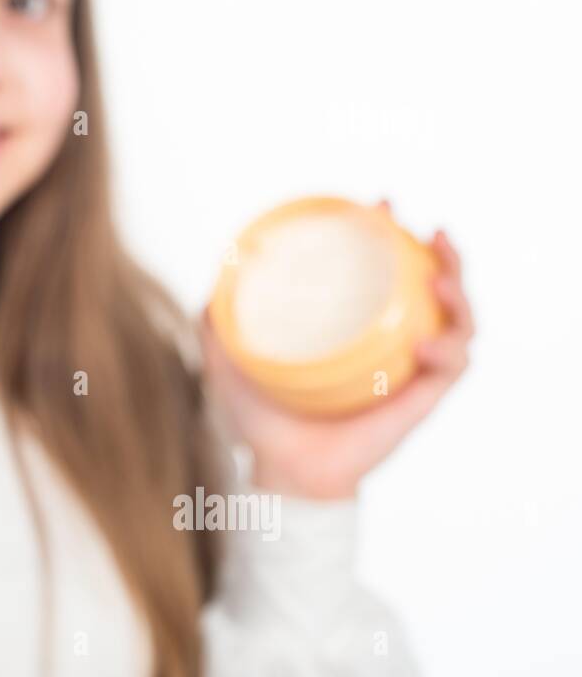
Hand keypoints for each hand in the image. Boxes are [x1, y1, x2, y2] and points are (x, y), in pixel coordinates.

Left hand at [199, 202, 473, 499]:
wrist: (277, 471)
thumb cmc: (259, 419)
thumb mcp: (230, 359)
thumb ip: (218, 319)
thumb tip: (216, 273)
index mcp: (355, 331)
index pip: (386, 276)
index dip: (392, 238)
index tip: (382, 205)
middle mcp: (388, 346)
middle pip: (437, 292)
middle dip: (446, 257)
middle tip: (433, 235)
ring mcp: (408, 373)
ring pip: (459, 324)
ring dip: (460, 297)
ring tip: (439, 279)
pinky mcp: (419, 403)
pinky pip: (452, 371)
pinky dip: (449, 352)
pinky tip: (428, 345)